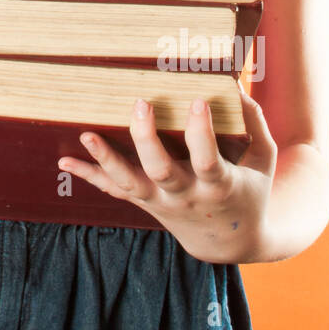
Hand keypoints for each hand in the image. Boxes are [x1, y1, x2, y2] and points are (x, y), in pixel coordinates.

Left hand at [58, 84, 277, 261]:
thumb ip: (254, 124)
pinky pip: (113, 190)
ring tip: (86, 134)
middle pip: (161, 171)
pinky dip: (89, 176)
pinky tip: (65, 160)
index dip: (202, 132)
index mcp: (219, 186)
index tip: (197, 100)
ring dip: (106, 159)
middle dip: (147, 139)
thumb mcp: (263, 161)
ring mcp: (161, 202)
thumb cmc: (250, 190)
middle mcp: (186, 196)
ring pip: (130, 184)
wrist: (230, 242)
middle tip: (140, 103)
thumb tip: (235, 87)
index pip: (208, 160)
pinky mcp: (145, 203)